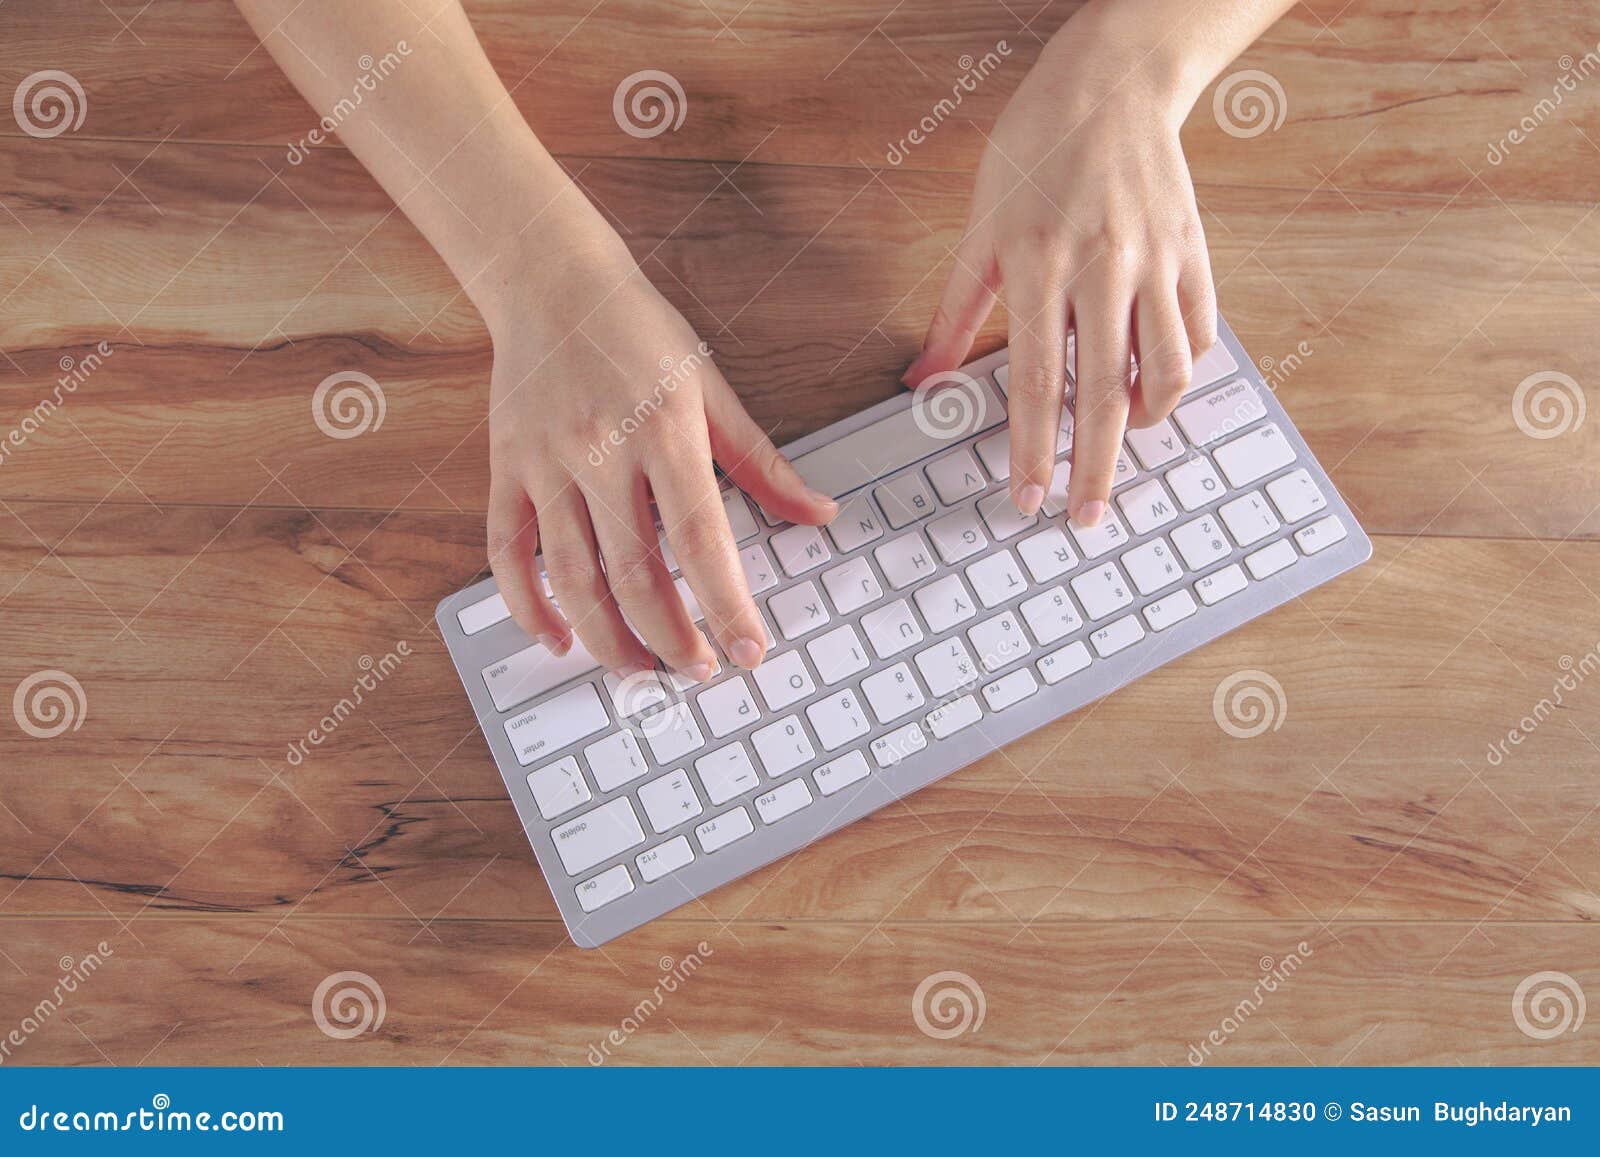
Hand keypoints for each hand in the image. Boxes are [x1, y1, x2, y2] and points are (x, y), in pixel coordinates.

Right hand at [483, 236, 836, 677]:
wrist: (550, 279)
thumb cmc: (639, 332)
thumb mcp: (711, 387)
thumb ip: (763, 462)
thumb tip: (818, 514)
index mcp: (663, 432)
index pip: (700, 539)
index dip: (725, 604)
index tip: (748, 652)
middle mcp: (601, 453)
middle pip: (634, 573)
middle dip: (670, 638)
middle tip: (698, 672)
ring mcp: (546, 465)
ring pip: (571, 577)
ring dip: (607, 637)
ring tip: (640, 671)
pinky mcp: (507, 469)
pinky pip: (509, 552)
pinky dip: (528, 605)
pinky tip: (558, 638)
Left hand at [905, 23, 1216, 526]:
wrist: (1110, 83)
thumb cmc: (1034, 151)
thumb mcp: (978, 228)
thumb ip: (954, 314)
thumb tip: (923, 383)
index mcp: (1038, 264)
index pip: (1037, 382)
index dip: (1033, 450)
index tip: (1028, 498)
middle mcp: (1103, 268)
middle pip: (1105, 394)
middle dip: (1096, 469)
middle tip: (1086, 518)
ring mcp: (1157, 261)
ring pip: (1167, 370)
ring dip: (1145, 421)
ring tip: (1123, 442)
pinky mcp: (1194, 252)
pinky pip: (1198, 333)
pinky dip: (1181, 372)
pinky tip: (1156, 385)